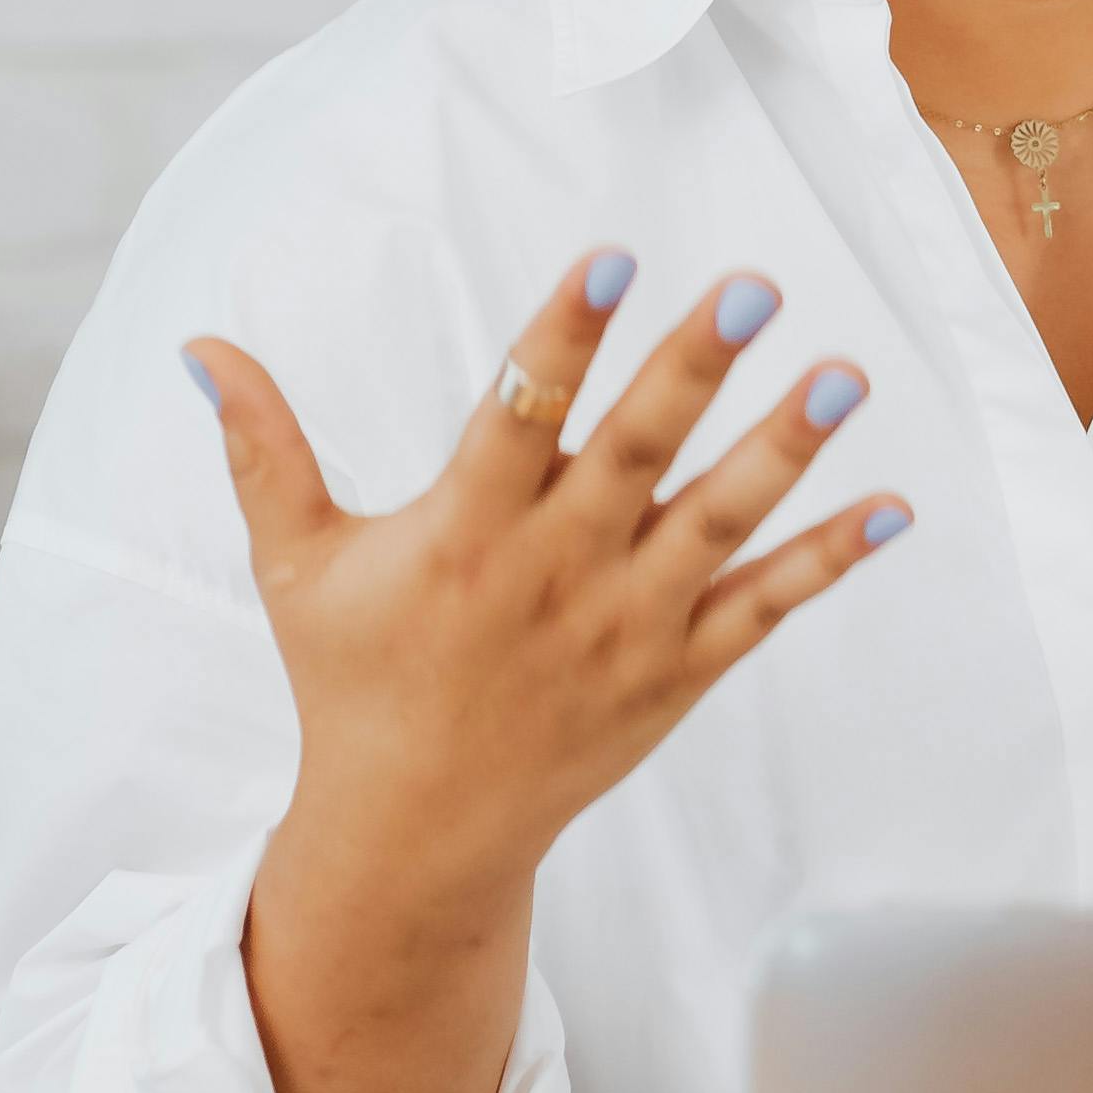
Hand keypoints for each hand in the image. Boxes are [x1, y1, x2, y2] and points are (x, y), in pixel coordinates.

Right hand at [190, 246, 904, 906]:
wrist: (418, 834)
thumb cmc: (353, 682)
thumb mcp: (296, 566)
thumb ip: (263, 449)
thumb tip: (201, 345)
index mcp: (463, 533)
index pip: (519, 413)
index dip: (566, 334)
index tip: (613, 257)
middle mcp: (553, 574)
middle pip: (635, 453)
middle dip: (696, 368)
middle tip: (756, 288)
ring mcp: (625, 627)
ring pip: (718, 524)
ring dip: (786, 450)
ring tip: (846, 374)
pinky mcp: (676, 674)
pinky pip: (764, 609)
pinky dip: (827, 562)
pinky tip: (892, 507)